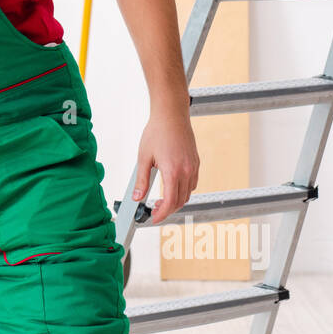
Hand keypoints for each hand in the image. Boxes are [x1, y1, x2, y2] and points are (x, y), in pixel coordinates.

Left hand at [134, 110, 199, 224]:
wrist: (171, 115)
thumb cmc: (157, 132)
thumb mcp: (144, 157)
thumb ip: (141, 180)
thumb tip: (137, 197)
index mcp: (173, 171)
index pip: (170, 202)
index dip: (162, 214)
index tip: (154, 218)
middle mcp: (187, 171)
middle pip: (180, 201)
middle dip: (168, 209)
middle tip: (154, 209)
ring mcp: (193, 167)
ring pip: (188, 193)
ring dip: (176, 201)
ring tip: (161, 199)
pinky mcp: (196, 162)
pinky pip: (192, 183)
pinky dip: (183, 190)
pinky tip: (172, 186)